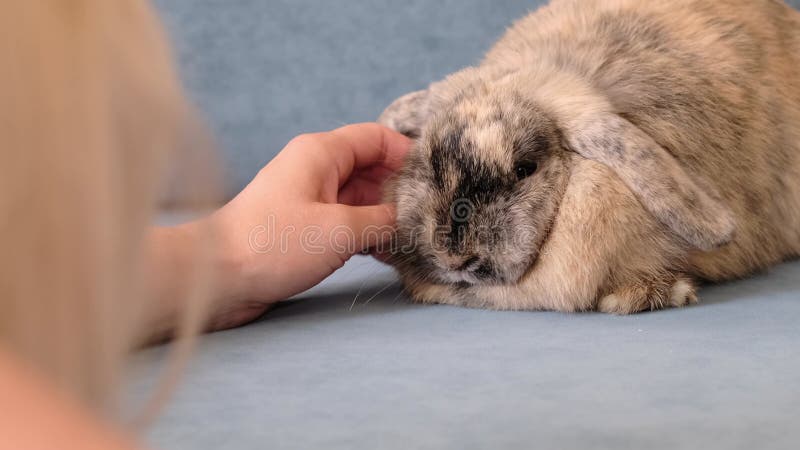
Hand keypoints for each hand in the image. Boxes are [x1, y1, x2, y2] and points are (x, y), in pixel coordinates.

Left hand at [198, 123, 410, 328]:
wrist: (217, 277)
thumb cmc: (273, 244)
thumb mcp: (340, 230)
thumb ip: (382, 221)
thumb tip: (408, 221)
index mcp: (321, 152)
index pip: (376, 138)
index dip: (408, 155)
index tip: (436, 180)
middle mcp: (315, 169)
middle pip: (371, 168)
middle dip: (401, 191)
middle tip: (429, 217)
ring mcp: (308, 198)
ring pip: (360, 198)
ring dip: (385, 218)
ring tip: (413, 240)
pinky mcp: (303, 226)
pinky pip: (345, 221)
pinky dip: (367, 234)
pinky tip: (386, 255)